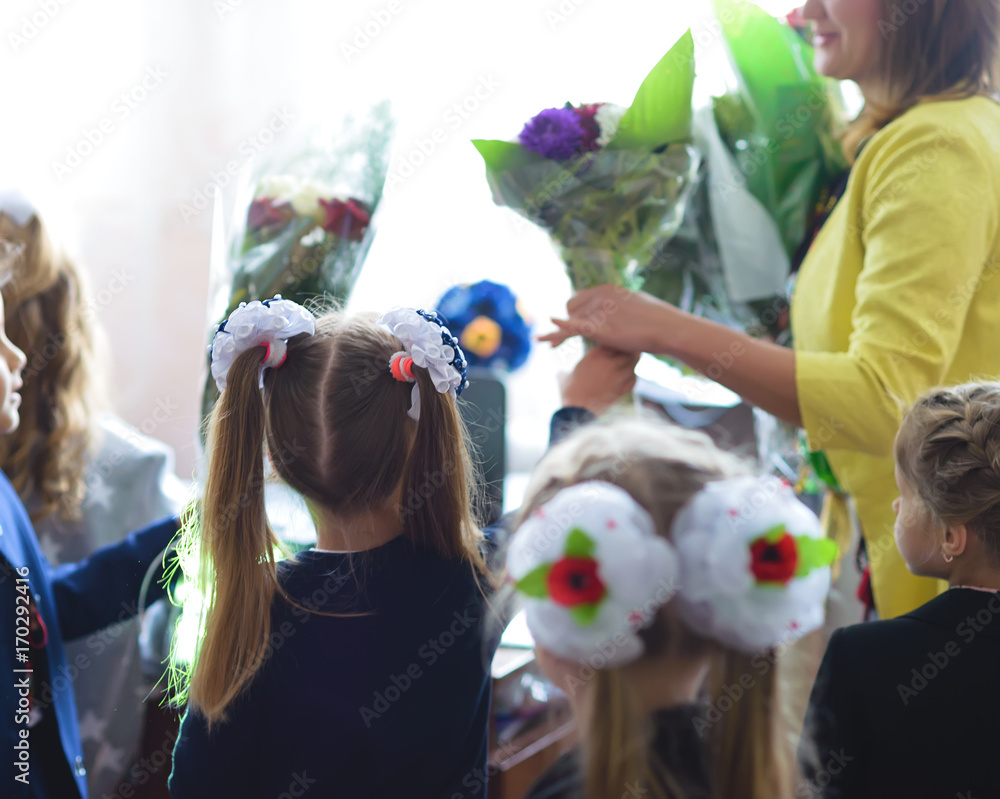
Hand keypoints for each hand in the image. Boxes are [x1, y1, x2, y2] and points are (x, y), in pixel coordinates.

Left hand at [539, 285, 675, 353]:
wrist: (668, 328)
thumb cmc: (658, 320)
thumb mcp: (636, 307)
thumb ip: (623, 308)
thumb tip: (625, 312)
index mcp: (608, 289)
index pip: (579, 299)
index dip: (571, 313)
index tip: (561, 324)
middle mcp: (600, 297)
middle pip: (571, 310)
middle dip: (567, 324)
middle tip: (555, 340)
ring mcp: (600, 312)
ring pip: (570, 323)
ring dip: (559, 335)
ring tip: (543, 342)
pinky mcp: (600, 328)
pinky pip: (573, 330)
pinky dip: (557, 332)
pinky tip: (544, 337)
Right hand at [559, 346, 639, 414]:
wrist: (577, 411)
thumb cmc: (569, 393)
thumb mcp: (565, 376)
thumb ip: (567, 370)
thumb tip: (560, 373)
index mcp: (595, 355)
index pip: (612, 341)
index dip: (614, 343)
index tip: (614, 345)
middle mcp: (608, 363)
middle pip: (626, 350)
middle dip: (627, 350)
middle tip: (627, 351)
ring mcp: (617, 376)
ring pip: (633, 363)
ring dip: (632, 363)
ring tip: (630, 362)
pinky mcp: (622, 389)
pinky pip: (633, 379)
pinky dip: (632, 377)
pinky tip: (629, 377)